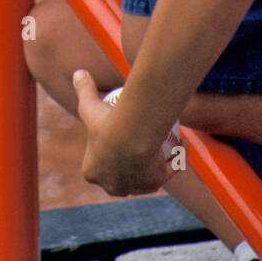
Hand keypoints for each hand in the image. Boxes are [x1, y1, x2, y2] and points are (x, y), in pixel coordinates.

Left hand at [73, 69, 178, 196]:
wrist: (130, 139)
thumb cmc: (106, 122)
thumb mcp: (89, 103)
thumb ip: (83, 88)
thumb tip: (78, 72)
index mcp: (92, 172)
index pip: (97, 164)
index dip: (104, 152)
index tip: (115, 133)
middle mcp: (112, 185)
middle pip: (121, 176)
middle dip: (128, 165)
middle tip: (137, 140)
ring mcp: (135, 188)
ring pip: (147, 174)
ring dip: (155, 161)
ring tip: (161, 142)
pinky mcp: (155, 185)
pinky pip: (169, 170)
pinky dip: (178, 156)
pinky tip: (183, 141)